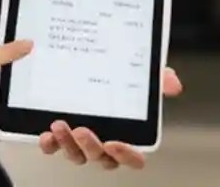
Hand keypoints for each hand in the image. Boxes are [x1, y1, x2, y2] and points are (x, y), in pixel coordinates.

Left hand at [38, 66, 183, 169]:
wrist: (72, 61)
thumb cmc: (111, 74)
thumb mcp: (136, 71)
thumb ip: (157, 77)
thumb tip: (173, 83)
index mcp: (124, 132)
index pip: (132, 156)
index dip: (125, 155)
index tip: (114, 143)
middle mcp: (102, 139)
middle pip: (101, 158)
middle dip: (91, 147)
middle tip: (82, 130)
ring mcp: (78, 139)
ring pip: (76, 154)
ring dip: (67, 144)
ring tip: (59, 124)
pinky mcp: (57, 133)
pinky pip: (53, 148)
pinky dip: (49, 144)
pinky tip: (46, 134)